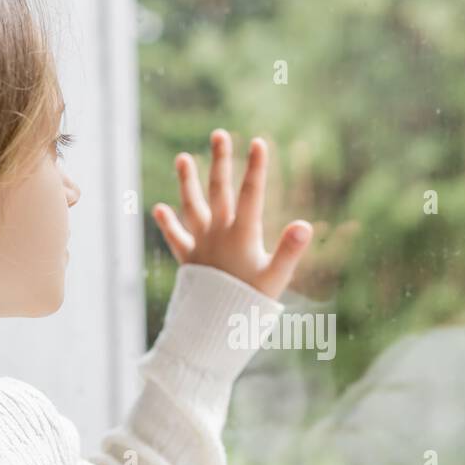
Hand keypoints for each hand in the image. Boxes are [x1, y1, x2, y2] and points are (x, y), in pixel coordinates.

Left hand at [152, 129, 311, 299]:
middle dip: (221, 162)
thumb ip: (289, 252)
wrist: (215, 329)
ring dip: (187, 183)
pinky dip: (168, 224)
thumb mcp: (275, 280)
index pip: (250, 194)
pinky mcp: (189, 261)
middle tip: (218, 134)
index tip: (258, 141)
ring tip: (182, 158)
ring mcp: (201, 245)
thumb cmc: (251, 305)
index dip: (256, 168)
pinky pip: (176, 239)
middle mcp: (218, 234)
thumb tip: (305, 225)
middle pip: (219, 191)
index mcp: (242, 235)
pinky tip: (158, 208)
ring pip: (192, 207)